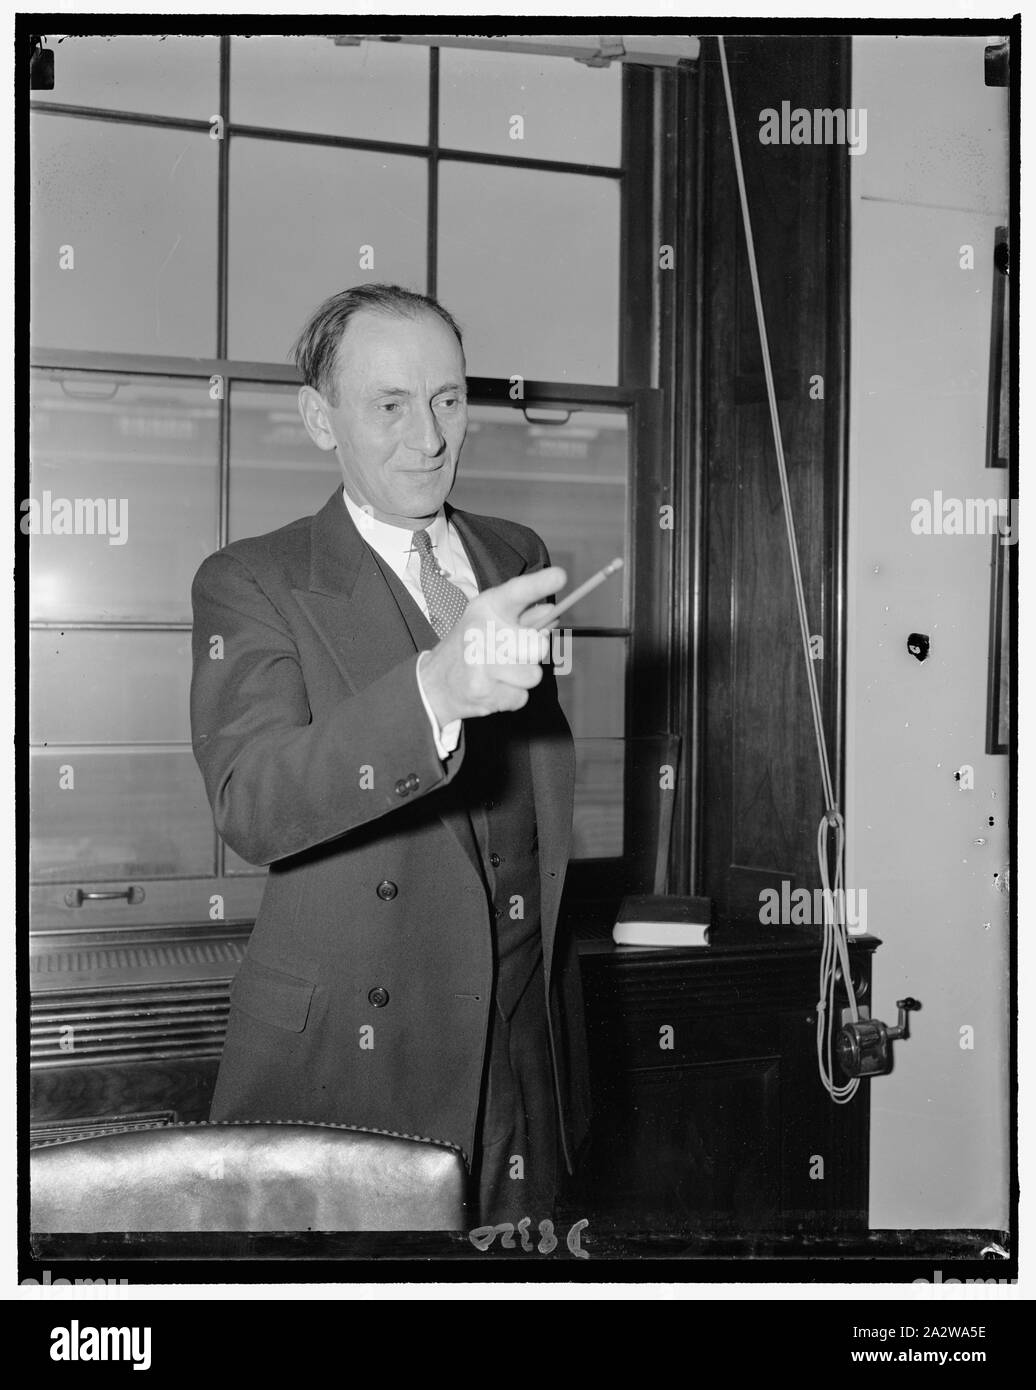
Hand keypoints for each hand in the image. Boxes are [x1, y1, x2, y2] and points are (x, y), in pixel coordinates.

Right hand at [420, 567, 564, 723]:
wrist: (435, 684)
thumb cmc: (471, 648)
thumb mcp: (492, 624)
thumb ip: (525, 617)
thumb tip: (552, 611)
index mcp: (486, 608)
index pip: (516, 592)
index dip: (539, 584)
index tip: (560, 576)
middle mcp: (481, 630)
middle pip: (537, 647)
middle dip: (534, 655)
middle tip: (514, 655)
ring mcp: (480, 661)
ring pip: (532, 676)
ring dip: (522, 679)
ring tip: (500, 674)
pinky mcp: (481, 690)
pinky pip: (520, 697)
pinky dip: (510, 697)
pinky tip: (491, 688)